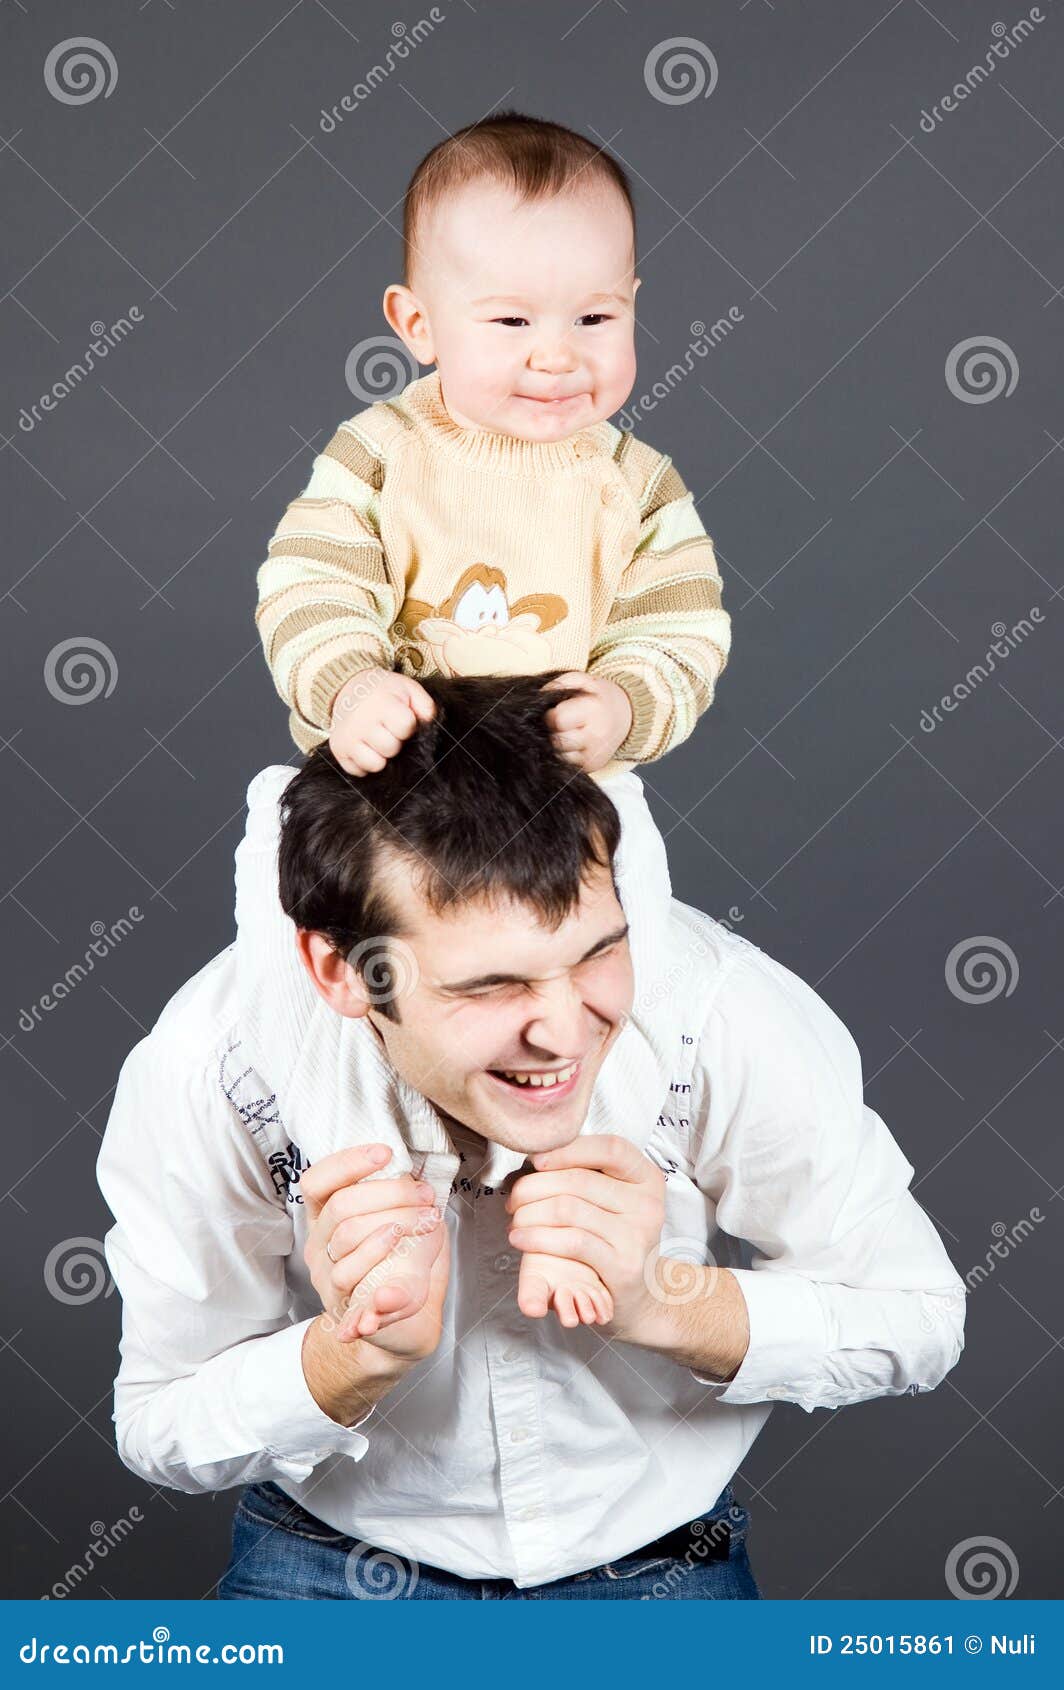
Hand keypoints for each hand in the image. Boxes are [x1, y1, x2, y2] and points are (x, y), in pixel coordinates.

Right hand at [301, 1144, 448, 1359]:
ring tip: (424, 1221)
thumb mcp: (400, 1221)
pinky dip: (376, 1276)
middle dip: (389, 1193)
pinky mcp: (344, 1308)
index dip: (347, 1163)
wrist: (403, 1322)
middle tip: (425, 1196)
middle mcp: (319, 1245)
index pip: (317, 1182)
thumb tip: (409, 1168)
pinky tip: (393, 1274)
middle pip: (340, 1207)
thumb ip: (398, 1196)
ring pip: (348, 1241)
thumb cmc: (401, 1264)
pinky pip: (354, 1289)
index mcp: (325, 1217)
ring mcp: (327, 1277)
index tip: (386, 1153)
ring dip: (393, 1225)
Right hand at [328, 667, 434, 775]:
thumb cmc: (384, 692)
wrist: (347, 688)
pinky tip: (365, 747)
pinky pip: (358, 771)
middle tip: (388, 729)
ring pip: (375, 764)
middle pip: (391, 748)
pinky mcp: (338, 750)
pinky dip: (364, 763)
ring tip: (378, 740)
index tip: (401, 718)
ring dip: (380, 755)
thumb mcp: (408, 689)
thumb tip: (429, 724)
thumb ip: (425, 705)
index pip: (405, 727)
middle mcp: (361, 721)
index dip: (407, 726)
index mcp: (381, 703)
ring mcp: (347, 738)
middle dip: (394, 741)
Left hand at [504, 1133, 667, 1344]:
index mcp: (646, 1178)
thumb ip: (585, 1173)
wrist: (637, 1294)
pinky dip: (537, 1237)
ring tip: (514, 1221)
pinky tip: (520, 1239)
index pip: (610, 1148)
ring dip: (529, 1213)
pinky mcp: (623, 1265)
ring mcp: (638, 1235)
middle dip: (534, 1187)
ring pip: (569, 1209)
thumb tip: (536, 1153)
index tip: (535, 1159)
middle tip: (513, 1200)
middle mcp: (647, 1204)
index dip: (568, 1150)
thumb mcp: (610, 1200)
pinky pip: (572, 1241)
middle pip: (579, 1180)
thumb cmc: (612, 1238)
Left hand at [542, 672, 632, 771]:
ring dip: (556, 744)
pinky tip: (573, 742)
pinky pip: (565, 762)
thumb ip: (557, 684)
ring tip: (567, 731)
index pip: (557, 720)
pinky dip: (564, 753)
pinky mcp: (591, 767)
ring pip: (557, 755)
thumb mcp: (580, 680)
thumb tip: (537, 699)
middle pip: (555, 740)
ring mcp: (593, 755)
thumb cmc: (597, 696)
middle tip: (560, 722)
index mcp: (593, 710)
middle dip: (551, 731)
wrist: (626, 716)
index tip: (555, 711)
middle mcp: (595, 736)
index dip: (550, 715)